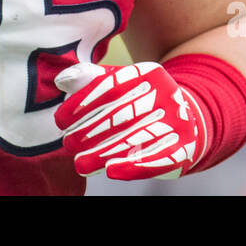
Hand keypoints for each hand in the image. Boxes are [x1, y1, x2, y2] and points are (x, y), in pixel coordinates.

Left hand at [53, 61, 206, 180]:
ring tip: (80, 163)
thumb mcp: (118, 84)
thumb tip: (62, 80)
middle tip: (68, 143)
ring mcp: (178, 122)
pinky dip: (134, 167)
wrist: (183, 119)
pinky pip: (158, 160)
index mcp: (148, 74)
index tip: (61, 118)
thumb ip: (90, 80)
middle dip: (90, 131)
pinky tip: (111, 171)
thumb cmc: (138, 101)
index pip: (111, 87)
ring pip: (136, 140)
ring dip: (104, 153)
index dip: (82, 103)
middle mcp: (166, 95)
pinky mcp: (184, 149)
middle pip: (122, 116)